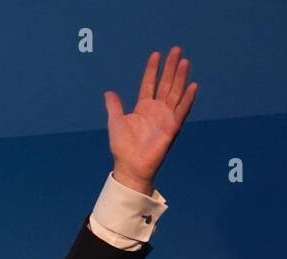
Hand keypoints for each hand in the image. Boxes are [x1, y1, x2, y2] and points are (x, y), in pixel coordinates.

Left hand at [103, 46, 198, 194]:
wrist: (130, 166)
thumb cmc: (123, 146)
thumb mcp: (116, 122)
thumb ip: (114, 107)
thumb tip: (108, 93)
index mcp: (144, 107)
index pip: (150, 83)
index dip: (153, 69)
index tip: (156, 54)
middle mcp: (157, 109)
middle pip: (166, 83)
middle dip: (171, 67)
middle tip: (177, 50)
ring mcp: (166, 117)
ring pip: (176, 93)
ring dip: (181, 77)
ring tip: (185, 61)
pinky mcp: (172, 127)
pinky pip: (182, 111)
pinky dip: (188, 99)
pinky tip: (193, 85)